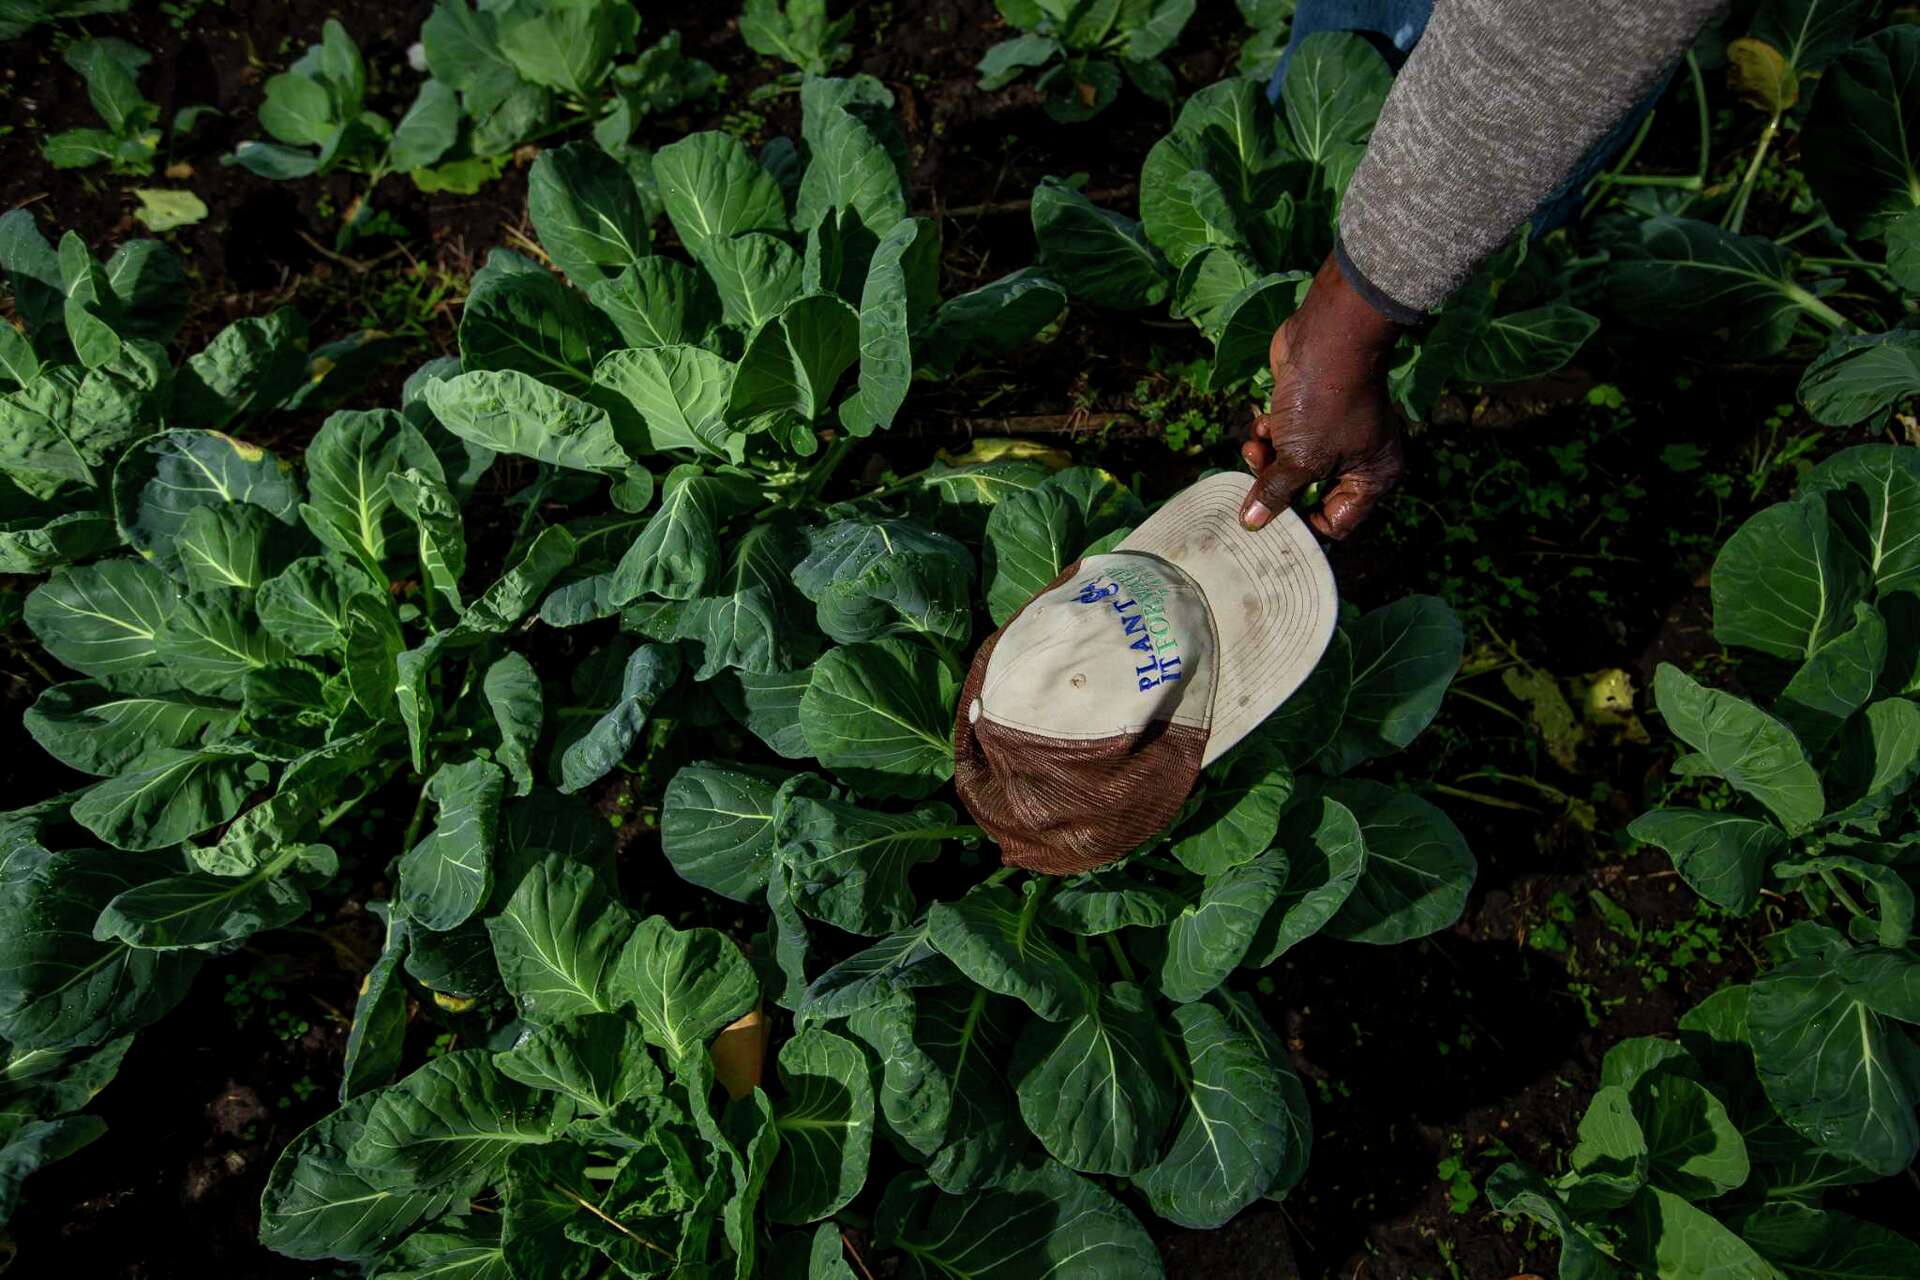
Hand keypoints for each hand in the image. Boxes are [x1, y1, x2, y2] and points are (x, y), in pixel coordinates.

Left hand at [1240, 252, 1407, 538]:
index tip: (1272, 524)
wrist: (1326, 336)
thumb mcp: (1301, 458)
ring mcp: (1336, 435)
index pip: (1338, 522)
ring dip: (1267, 460)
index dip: (1304, 525)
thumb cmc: (1324, 402)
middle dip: (1278, 487)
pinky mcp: (1311, 414)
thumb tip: (1251, 524)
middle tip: (1254, 483)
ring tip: (1254, 446)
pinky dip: (1271, 436)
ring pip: (1292, 465)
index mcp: (1373, 476)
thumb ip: (1277, 493)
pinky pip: (1286, 440)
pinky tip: (1262, 422)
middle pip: (1310, 494)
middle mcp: (1360, 459)